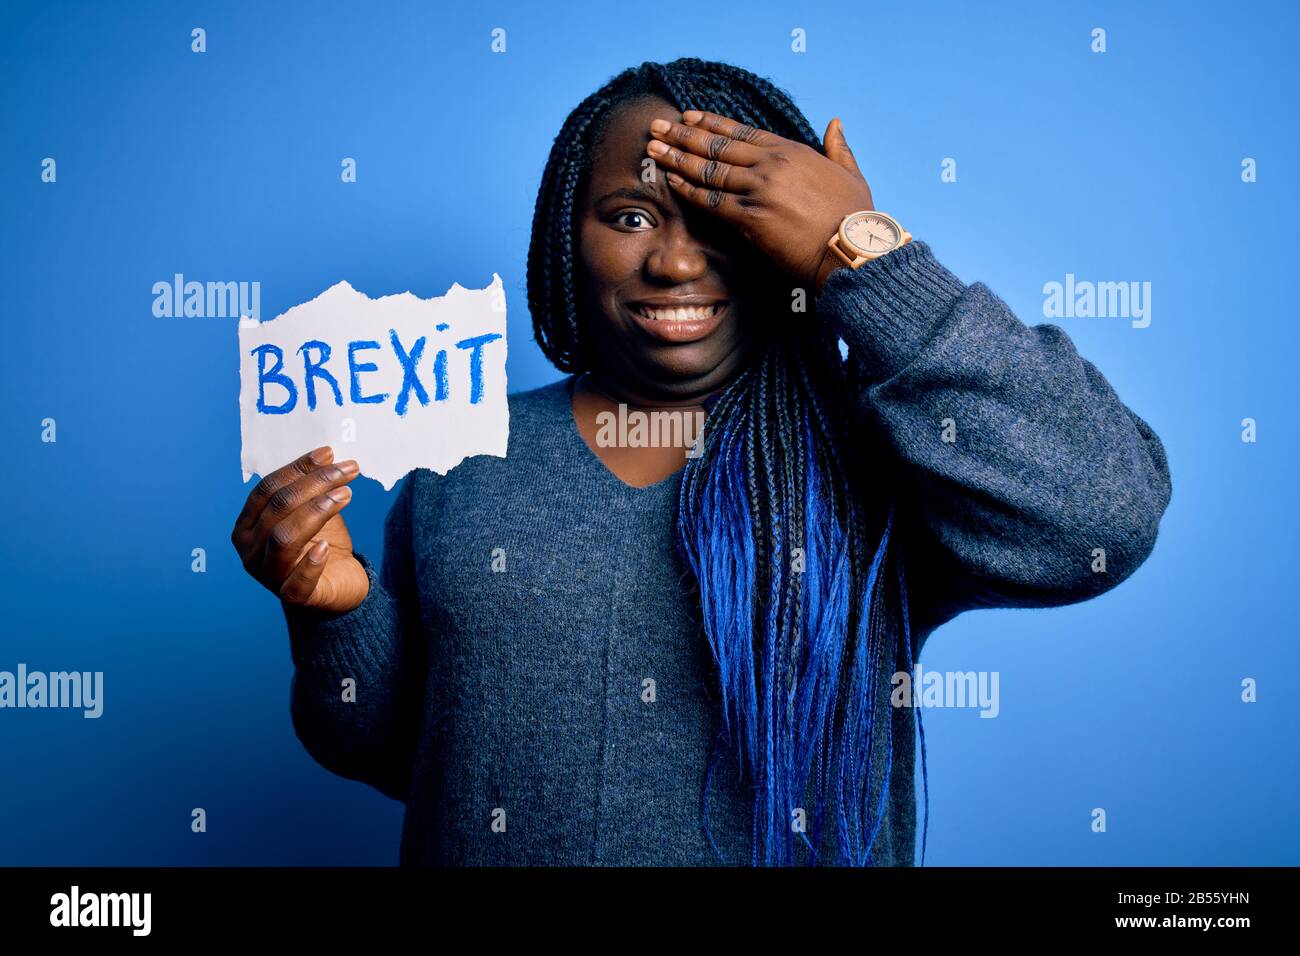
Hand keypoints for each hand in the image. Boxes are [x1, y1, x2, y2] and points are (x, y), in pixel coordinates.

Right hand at [231, 446, 369, 612]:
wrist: (338, 585)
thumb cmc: (321, 544)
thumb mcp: (312, 512)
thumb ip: (309, 490)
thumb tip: (326, 455)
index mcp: (247, 525)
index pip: (267, 490)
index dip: (297, 469)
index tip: (329, 453)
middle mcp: (250, 550)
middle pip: (277, 509)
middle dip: (315, 484)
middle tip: (347, 470)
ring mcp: (267, 575)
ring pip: (284, 538)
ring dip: (316, 511)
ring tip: (346, 494)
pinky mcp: (292, 596)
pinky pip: (297, 581)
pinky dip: (311, 563)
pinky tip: (326, 547)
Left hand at [646, 110, 873, 292]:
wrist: (854, 247)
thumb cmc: (855, 216)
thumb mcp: (851, 173)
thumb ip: (839, 146)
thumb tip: (835, 123)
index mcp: (792, 151)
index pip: (742, 133)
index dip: (711, 123)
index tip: (688, 116)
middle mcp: (772, 165)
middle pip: (718, 146)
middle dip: (683, 135)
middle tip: (657, 126)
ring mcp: (760, 190)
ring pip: (710, 170)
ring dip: (678, 158)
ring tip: (654, 149)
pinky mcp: (752, 218)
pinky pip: (712, 201)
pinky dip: (689, 190)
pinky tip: (671, 181)